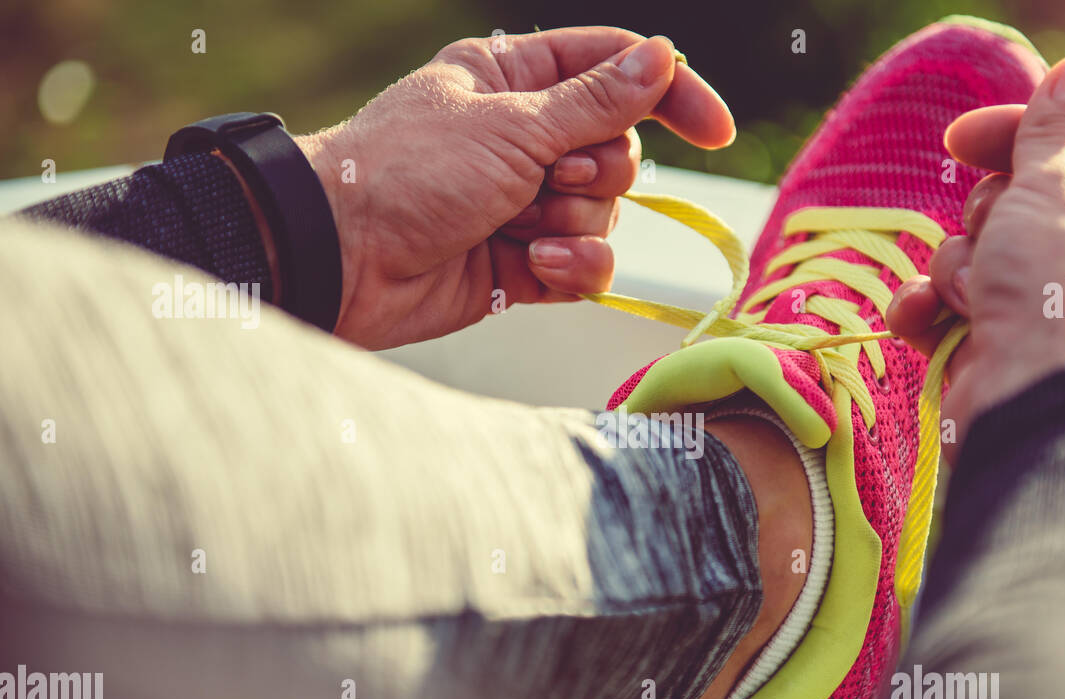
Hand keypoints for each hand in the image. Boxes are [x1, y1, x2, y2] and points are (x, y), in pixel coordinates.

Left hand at [295, 28, 733, 349]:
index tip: (716, 130)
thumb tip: (663, 59)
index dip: (671, 94)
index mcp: (515, 79)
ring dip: (571, 225)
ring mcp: (525, 202)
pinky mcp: (523, 261)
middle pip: (619, 149)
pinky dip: (568, 268)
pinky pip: (586, 265)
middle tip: (547, 179)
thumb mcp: (511, 124)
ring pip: (605, 214)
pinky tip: (530, 265)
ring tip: (518, 227)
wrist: (343, 260)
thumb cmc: (407, 173)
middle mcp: (525, 136)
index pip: (617, 69)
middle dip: (594, 173)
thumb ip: (597, 101)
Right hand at [885, 50, 1064, 455]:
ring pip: (980, 252)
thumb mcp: (1057, 192)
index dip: (1026, 133)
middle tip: (998, 237)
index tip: (964, 138)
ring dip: (959, 267)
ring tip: (973, 297)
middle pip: (1026, 199)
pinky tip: (920, 318)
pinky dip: (930, 310)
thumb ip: (1056, 131)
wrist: (1036, 413)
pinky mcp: (1002, 351)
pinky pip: (951, 307)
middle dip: (989, 216)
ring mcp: (1052, 313)